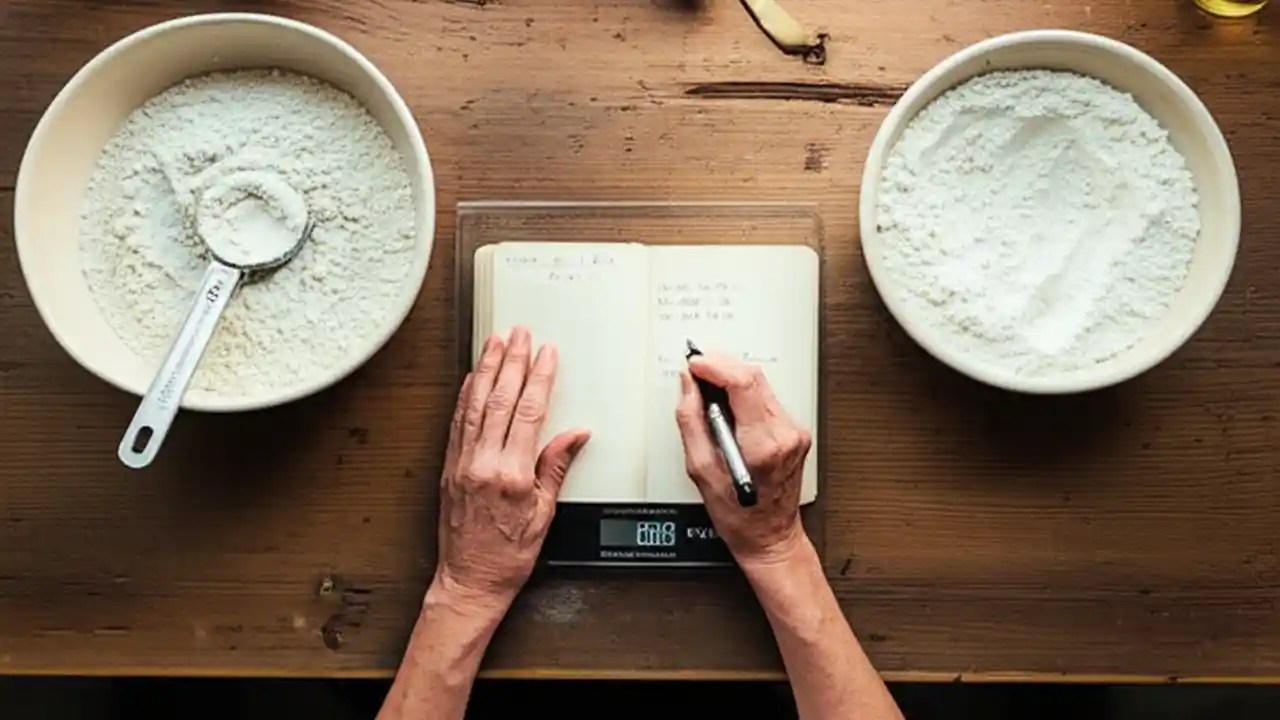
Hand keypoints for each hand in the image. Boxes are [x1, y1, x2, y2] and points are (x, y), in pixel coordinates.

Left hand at [432, 326, 590, 613]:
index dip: (539, 379)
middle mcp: (482, 463)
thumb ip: (555, 467)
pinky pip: (457, 421)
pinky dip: (465, 395)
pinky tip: (471, 378)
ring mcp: (461, 463)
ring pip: (474, 404)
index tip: (546, 355)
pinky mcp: (449, 467)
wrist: (470, 581)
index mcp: (511, 474)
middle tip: (519, 334)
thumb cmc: (508, 557)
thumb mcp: (544, 514)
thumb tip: (574, 435)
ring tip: (494, 343)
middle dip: (511, 362)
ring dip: (486, 369)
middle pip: (499, 399)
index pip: (528, 412)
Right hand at [675, 353, 811, 569]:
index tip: (696, 364)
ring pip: (762, 385)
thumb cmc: (739, 516)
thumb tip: (688, 388)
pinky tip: (728, 407)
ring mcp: (795, 432)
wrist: (770, 537)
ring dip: (732, 380)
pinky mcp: (796, 432)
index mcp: (762, 445)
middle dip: (721, 367)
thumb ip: (691, 421)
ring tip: (708, 389)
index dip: (715, 366)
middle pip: (754, 377)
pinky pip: (767, 399)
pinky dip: (745, 395)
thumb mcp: (700, 470)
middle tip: (697, 371)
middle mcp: (785, 434)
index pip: (743, 383)